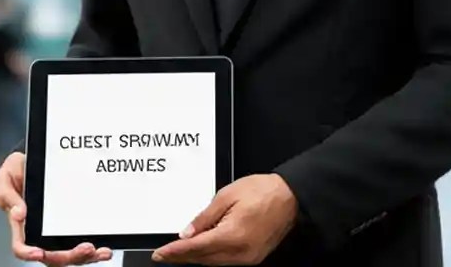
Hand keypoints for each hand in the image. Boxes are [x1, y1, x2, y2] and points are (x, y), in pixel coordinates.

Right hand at [0, 152, 113, 265]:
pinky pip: (79, 242)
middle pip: (51, 256)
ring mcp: (54, 231)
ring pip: (68, 254)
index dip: (28, 253)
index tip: (38, 253)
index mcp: (20, 224)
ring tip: (101, 252)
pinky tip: (105, 248)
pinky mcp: (68, 225)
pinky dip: (93, 250)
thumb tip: (19, 213)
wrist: (33, 162)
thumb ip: (8, 196)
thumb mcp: (4, 178)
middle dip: (69, 257)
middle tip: (86, 248)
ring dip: (85, 257)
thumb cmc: (16, 172)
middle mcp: (39, 232)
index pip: (21, 246)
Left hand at [152, 174, 297, 264]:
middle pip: (203, 259)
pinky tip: (203, 249)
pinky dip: (212, 256)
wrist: (290, 197)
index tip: (160, 253)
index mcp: (233, 235)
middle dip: (182, 256)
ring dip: (196, 257)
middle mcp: (240, 252)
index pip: (195, 248)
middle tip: (164, 254)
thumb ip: (205, 217)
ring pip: (214, 263)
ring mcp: (248, 258)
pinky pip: (226, 261)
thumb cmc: (263, 191)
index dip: (175, 251)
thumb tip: (187, 233)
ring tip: (179, 251)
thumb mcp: (227, 195)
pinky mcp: (253, 257)